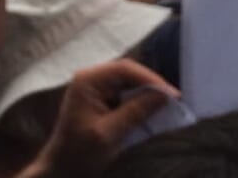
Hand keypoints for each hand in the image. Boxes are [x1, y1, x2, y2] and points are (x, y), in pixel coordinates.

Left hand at [31, 60, 177, 177]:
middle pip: (128, 73)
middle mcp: (91, 79)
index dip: (150, 79)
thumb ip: (135, 113)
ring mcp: (96, 89)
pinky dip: (140, 104)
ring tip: (170, 106)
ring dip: (147, 95)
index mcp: (88, 80)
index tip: (172, 95)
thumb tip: (163, 96)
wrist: (62, 170)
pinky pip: (125, 96)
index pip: (124, 69)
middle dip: (151, 86)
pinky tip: (154, 113)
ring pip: (128, 84)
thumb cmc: (79, 153)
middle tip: (175, 101)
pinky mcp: (101, 101)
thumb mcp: (109, 135)